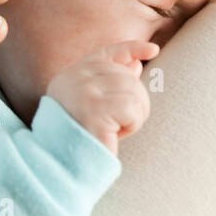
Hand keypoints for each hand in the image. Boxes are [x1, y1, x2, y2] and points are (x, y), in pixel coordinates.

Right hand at [45, 40, 159, 157]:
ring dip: (135, 115)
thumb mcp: (96, 106)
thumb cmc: (81, 138)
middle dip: (134, 101)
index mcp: (71, 74)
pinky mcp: (95, 110)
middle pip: (127, 75)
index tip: (154, 50)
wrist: (61, 166)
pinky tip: (117, 135)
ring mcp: (84, 92)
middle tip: (120, 124)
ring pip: (134, 90)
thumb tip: (136, 65)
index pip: (108, 52)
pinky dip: (132, 124)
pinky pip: (132, 108)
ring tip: (117, 130)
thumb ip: (112, 84)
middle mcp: (75, 78)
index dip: (133, 49)